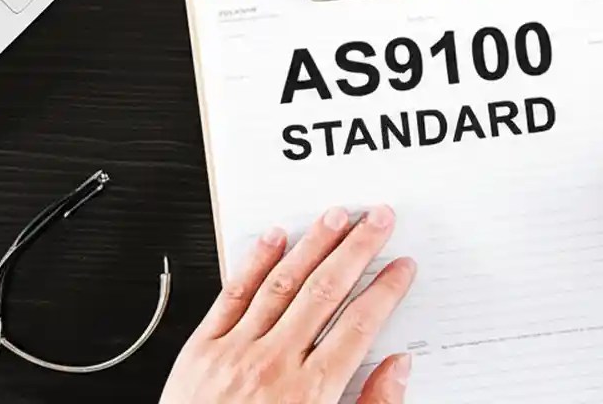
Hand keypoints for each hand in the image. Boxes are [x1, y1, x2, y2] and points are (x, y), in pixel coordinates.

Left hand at [160, 205, 416, 403]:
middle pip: (326, 291)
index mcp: (309, 394)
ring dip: (313, 244)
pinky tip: (274, 237)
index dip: (386, 290)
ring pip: (282, 283)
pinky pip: (232, 295)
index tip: (401, 268)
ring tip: (336, 216)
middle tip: (377, 219)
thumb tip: (397, 369)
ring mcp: (235, 353)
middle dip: (358, 249)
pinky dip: (255, 262)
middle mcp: (273, 366)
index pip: (359, 325)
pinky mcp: (201, 350)